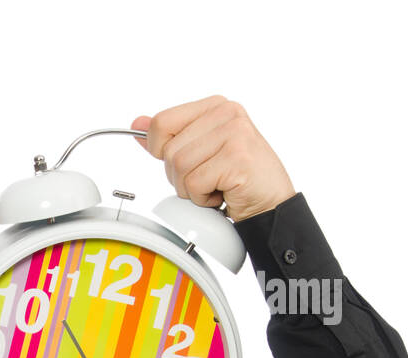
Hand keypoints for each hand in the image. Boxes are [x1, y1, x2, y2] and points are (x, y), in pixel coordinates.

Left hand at [131, 95, 295, 221]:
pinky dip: (203, 198)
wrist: (270, 201)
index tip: (183, 162)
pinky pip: (195, 184)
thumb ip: (170, 136)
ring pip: (179, 167)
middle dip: (179, 176)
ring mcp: (234, 133)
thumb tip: (137, 123)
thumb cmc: (236, 177)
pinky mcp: (237, 158)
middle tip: (206, 178)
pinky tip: (223, 192)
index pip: (161, 123)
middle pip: (168, 151)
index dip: (160, 151)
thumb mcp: (199, 151)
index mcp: (214, 106)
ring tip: (215, 185)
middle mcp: (226, 113)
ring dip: (191, 189)